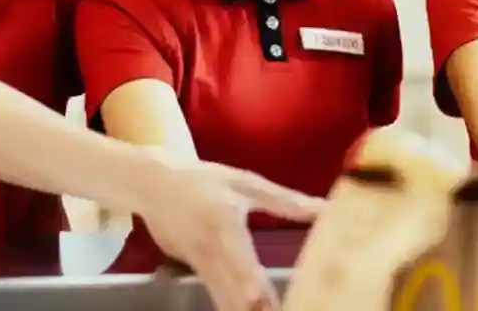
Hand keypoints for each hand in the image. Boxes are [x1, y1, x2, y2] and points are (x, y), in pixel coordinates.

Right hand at [136, 158, 323, 310]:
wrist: (151, 184)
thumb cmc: (203, 179)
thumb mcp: (245, 183)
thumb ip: (286, 201)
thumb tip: (326, 209)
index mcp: (224, 224)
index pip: (240, 260)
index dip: (250, 283)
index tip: (259, 299)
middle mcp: (209, 251)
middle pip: (233, 291)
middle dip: (257, 310)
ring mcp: (196, 265)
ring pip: (224, 299)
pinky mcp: (190, 271)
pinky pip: (216, 293)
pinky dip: (233, 306)